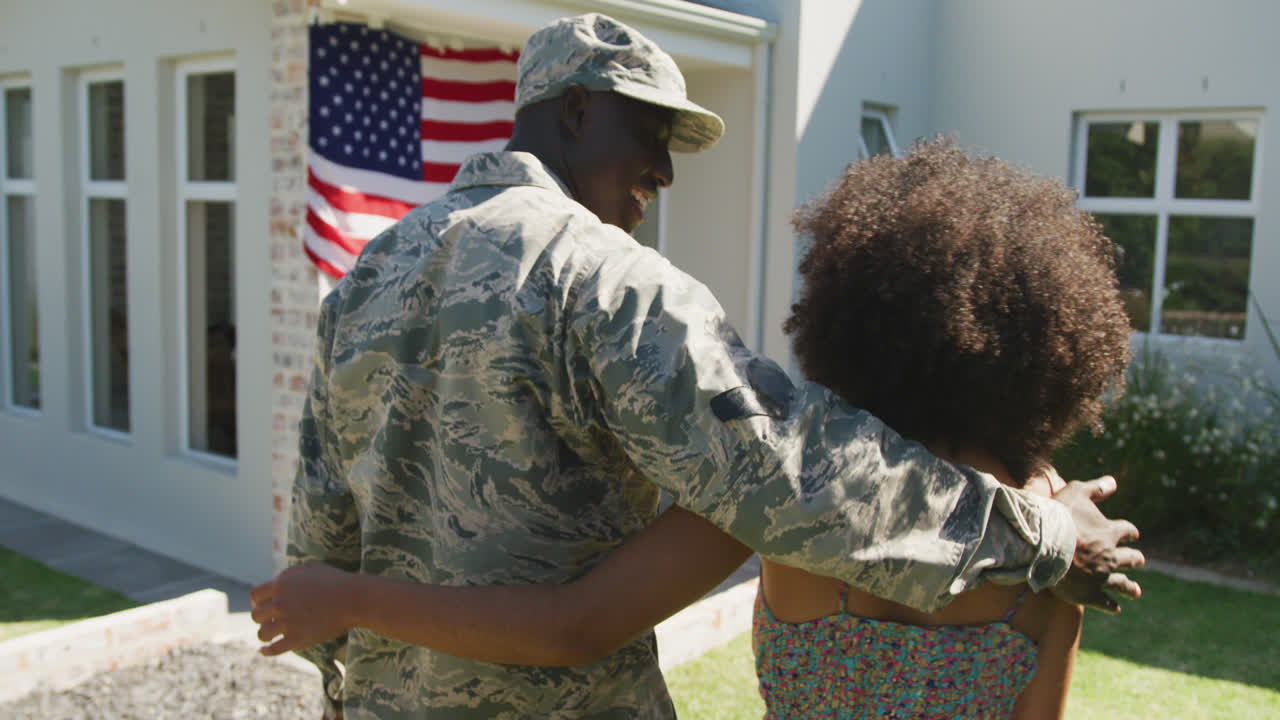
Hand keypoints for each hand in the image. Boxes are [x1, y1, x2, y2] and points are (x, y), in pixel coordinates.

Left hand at [250, 562, 358, 655]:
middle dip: (263, 618)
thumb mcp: (312, 568)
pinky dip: (266, 651)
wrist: (355, 599)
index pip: (255, 596)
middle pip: (256, 615)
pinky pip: (274, 649)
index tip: (262, 607)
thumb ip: (292, 574)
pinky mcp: (297, 639)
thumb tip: (281, 579)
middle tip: (271, 621)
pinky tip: (263, 651)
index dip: (257, 602)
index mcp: (281, 584)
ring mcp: (287, 622)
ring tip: (271, 635)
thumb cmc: (336, 582)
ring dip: (265, 634)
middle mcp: (280, 603)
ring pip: (262, 633)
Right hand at [1049, 475, 1143, 613]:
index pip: (1128, 531)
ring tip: (1135, 591)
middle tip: (1137, 560)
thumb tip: (1114, 481)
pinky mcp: (1088, 593)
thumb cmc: (1058, 516)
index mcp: (1110, 532)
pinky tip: (1116, 608)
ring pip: (1122, 583)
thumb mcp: (1076, 492)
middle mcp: (1110, 556)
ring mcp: (1100, 576)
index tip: (1131, 534)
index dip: (1129, 532)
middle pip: (1130, 559)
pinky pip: (1104, 602)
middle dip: (1134, 559)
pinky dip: (1111, 605)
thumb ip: (1096, 488)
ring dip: (1129, 587)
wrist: (1040, 544)